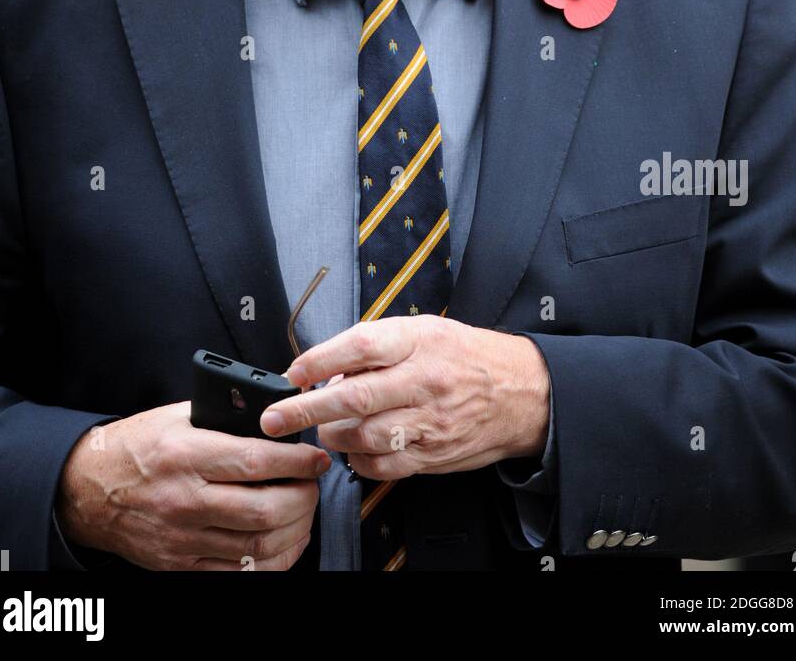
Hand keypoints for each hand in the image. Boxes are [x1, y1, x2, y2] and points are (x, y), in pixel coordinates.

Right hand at [55, 400, 330, 570]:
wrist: (88, 489)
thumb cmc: (136, 447)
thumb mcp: (177, 416)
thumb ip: (223, 414)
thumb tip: (275, 410)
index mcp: (185, 454)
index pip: (255, 461)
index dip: (296, 460)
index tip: (315, 456)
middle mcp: (185, 499)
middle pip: (264, 509)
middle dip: (303, 497)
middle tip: (313, 483)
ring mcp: (183, 538)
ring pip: (257, 544)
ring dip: (295, 529)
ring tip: (304, 509)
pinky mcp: (180, 564)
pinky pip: (237, 572)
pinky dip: (270, 560)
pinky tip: (284, 540)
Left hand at [261, 316, 550, 479]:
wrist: (521, 393)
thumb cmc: (465, 356)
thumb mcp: (426, 330)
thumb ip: (379, 345)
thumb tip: (328, 366)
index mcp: (419, 341)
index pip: (361, 345)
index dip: (320, 358)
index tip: (292, 371)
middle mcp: (423, 380)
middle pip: (354, 396)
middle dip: (305, 410)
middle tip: (273, 419)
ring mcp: (428, 422)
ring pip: (363, 436)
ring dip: (330, 436)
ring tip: (321, 429)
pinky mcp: (432, 455)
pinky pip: (381, 465)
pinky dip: (357, 460)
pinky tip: (352, 448)